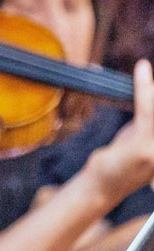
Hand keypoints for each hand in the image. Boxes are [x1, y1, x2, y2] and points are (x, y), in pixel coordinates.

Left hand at [85, 59, 153, 202]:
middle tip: (146, 66)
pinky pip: (147, 109)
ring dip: (152, 87)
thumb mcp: (141, 135)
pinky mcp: (144, 147)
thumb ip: (149, 118)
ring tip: (145, 66)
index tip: (150, 74)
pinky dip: (144, 86)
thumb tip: (151, 91)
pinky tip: (142, 69)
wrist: (102, 185)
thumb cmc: (122, 159)